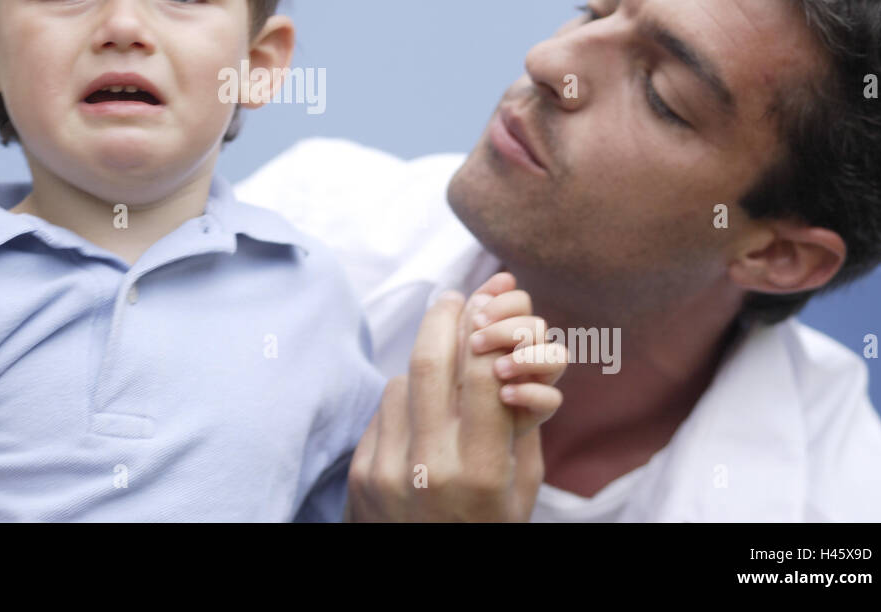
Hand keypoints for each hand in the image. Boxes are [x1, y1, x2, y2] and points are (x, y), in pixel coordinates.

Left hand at [344, 283, 532, 521]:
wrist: (423, 586)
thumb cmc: (486, 528)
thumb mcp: (521, 488)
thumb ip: (520, 424)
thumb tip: (518, 350)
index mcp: (482, 473)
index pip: (486, 376)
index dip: (489, 332)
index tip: (491, 309)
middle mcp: (430, 468)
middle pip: (433, 363)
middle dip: (445, 319)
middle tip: (454, 297)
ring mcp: (387, 469)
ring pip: (403, 382)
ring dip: (424, 367)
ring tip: (443, 369)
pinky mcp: (360, 472)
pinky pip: (383, 413)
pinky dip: (403, 402)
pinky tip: (418, 415)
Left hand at [463, 272, 566, 435]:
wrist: (446, 427)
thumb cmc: (448, 380)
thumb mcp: (454, 343)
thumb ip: (475, 311)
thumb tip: (504, 278)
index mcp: (505, 329)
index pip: (520, 302)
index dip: (504, 304)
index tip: (478, 318)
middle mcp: (527, 351)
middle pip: (538, 326)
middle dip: (507, 331)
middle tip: (476, 344)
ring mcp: (536, 381)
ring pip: (558, 356)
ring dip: (526, 358)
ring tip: (498, 370)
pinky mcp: (536, 412)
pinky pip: (552, 399)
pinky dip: (530, 392)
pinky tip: (504, 395)